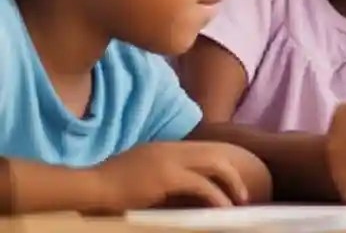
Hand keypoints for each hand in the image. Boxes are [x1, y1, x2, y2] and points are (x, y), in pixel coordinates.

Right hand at [89, 141, 258, 211]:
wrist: (90, 187)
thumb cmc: (109, 186)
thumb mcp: (140, 173)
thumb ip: (162, 175)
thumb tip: (184, 190)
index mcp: (165, 148)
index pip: (204, 150)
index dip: (221, 165)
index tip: (230, 183)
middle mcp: (171, 149)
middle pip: (215, 154)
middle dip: (234, 174)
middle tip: (243, 194)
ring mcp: (170, 160)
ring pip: (215, 165)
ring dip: (231, 184)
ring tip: (239, 202)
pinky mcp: (167, 177)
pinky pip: (202, 185)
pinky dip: (217, 196)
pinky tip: (223, 208)